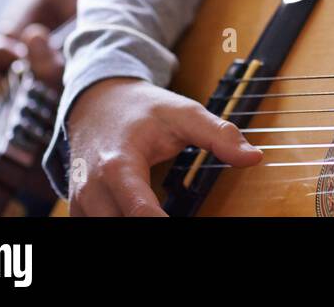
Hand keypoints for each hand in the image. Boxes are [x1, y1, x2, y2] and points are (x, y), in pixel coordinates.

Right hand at [65, 78, 262, 216]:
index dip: (164, 225)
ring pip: (103, 229)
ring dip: (134, 230)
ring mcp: (81, 201)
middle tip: (177, 214)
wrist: (98, 102)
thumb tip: (254, 157)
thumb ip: (219, 135)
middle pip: (118, 226)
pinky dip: (119, 225)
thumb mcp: (184, 113)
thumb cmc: (141, 109)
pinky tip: (148, 218)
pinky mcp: (80, 209)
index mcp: (119, 164)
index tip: (191, 225)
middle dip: (150, 229)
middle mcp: (93, 188)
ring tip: (168, 214)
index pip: (140, 211)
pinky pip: (93, 227)